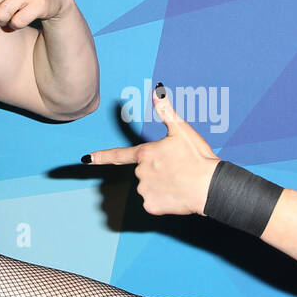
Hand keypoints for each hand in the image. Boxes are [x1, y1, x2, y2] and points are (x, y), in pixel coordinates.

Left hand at [86, 87, 219, 214]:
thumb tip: (157, 90)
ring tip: (180, 181)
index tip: (86, 159)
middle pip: (144, 171)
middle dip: (158, 170)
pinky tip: (177, 195)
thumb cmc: (197, 157)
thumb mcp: (182, 130)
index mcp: (145, 153)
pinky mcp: (151, 206)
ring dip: (161, 185)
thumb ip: (165, 111)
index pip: (118, 155)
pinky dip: (164, 200)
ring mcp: (144, 190)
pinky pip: (154, 202)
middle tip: (178, 168)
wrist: (210, 187)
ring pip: (149, 187)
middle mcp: (140, 173)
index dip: (101, 157)